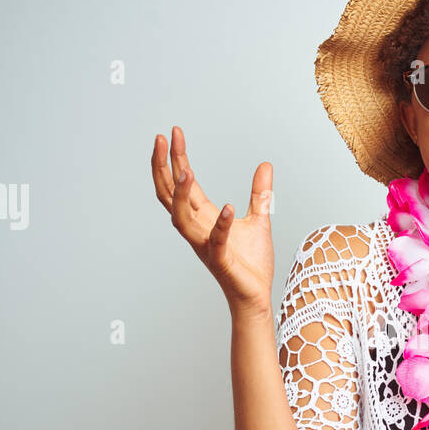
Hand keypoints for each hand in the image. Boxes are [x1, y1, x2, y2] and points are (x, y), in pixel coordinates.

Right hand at [151, 126, 275, 316]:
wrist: (255, 296)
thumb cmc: (251, 263)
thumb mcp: (259, 220)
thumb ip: (260, 193)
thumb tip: (265, 165)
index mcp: (204, 217)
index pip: (184, 183)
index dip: (177, 158)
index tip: (174, 133)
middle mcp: (198, 229)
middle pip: (170, 195)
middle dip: (164, 167)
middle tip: (163, 139)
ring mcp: (206, 245)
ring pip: (181, 219)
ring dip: (182, 196)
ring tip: (185, 171)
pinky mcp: (221, 261)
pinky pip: (216, 241)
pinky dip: (220, 225)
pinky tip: (227, 207)